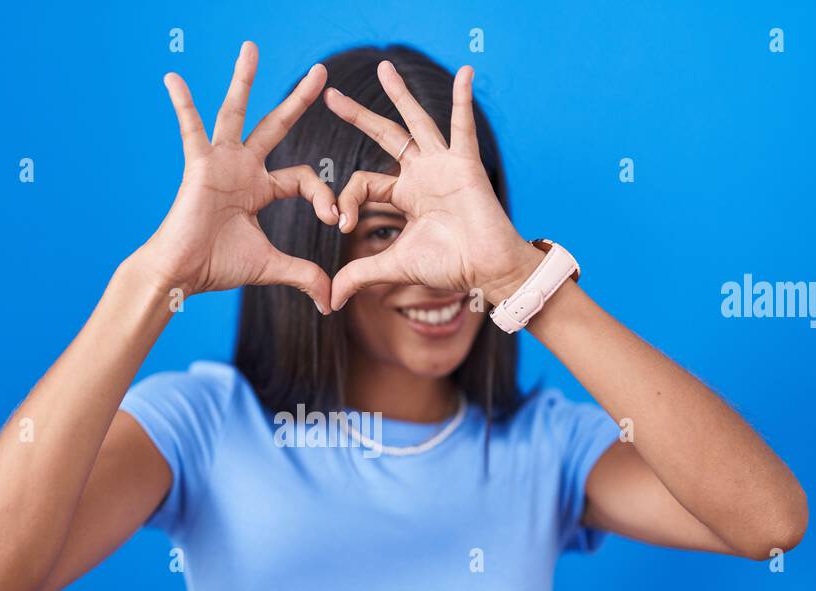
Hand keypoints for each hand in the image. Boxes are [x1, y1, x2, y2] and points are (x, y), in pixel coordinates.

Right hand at [141, 41, 337, 311]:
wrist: (184, 274)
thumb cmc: (220, 266)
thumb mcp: (271, 267)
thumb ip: (304, 275)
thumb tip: (332, 303)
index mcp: (260, 189)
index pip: (303, 178)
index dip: (324, 195)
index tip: (334, 219)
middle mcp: (243, 169)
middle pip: (277, 126)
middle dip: (299, 100)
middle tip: (320, 72)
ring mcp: (220, 163)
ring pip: (236, 114)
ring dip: (244, 81)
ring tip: (251, 48)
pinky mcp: (199, 166)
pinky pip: (190, 129)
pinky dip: (182, 104)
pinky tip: (172, 77)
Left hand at [324, 61, 542, 311]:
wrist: (486, 271)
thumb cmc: (449, 266)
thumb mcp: (394, 266)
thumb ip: (361, 274)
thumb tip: (331, 298)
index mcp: (404, 194)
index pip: (363, 182)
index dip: (346, 200)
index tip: (341, 224)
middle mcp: (422, 173)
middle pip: (384, 136)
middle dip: (357, 115)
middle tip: (329, 95)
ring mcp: (443, 165)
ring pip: (416, 121)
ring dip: (400, 94)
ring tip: (384, 67)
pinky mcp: (465, 164)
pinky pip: (463, 127)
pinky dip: (464, 99)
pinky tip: (464, 72)